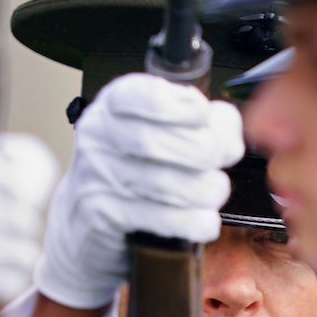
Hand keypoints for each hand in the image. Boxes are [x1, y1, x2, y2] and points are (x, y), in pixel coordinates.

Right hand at [34, 74, 243, 308]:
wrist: (88, 222)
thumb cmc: (136, 171)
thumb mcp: (166, 134)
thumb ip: (206, 125)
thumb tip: (228, 136)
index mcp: (116, 105)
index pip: (142, 94)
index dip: (180, 105)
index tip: (203, 115)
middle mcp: (99, 136)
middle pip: (152, 140)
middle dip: (201, 150)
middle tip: (218, 160)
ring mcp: (97, 177)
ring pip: (159, 182)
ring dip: (202, 189)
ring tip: (215, 191)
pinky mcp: (104, 217)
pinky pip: (156, 218)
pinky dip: (191, 221)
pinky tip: (206, 222)